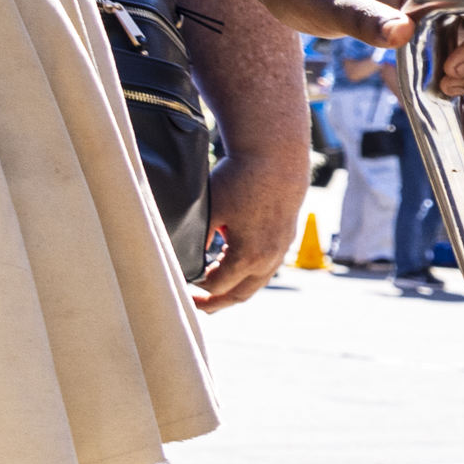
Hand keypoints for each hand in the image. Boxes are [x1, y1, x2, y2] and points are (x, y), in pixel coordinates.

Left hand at [193, 143, 302, 309]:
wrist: (276, 160)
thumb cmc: (240, 181)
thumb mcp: (210, 211)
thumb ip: (197, 239)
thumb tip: (180, 257)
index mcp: (249, 255)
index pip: (218, 286)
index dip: (196, 290)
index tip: (179, 285)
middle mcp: (269, 259)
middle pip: (240, 295)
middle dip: (216, 303)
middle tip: (194, 304)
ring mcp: (280, 250)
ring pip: (256, 284)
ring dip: (233, 289)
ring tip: (211, 288)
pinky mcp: (285, 239)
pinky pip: (265, 268)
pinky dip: (246, 274)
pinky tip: (230, 265)